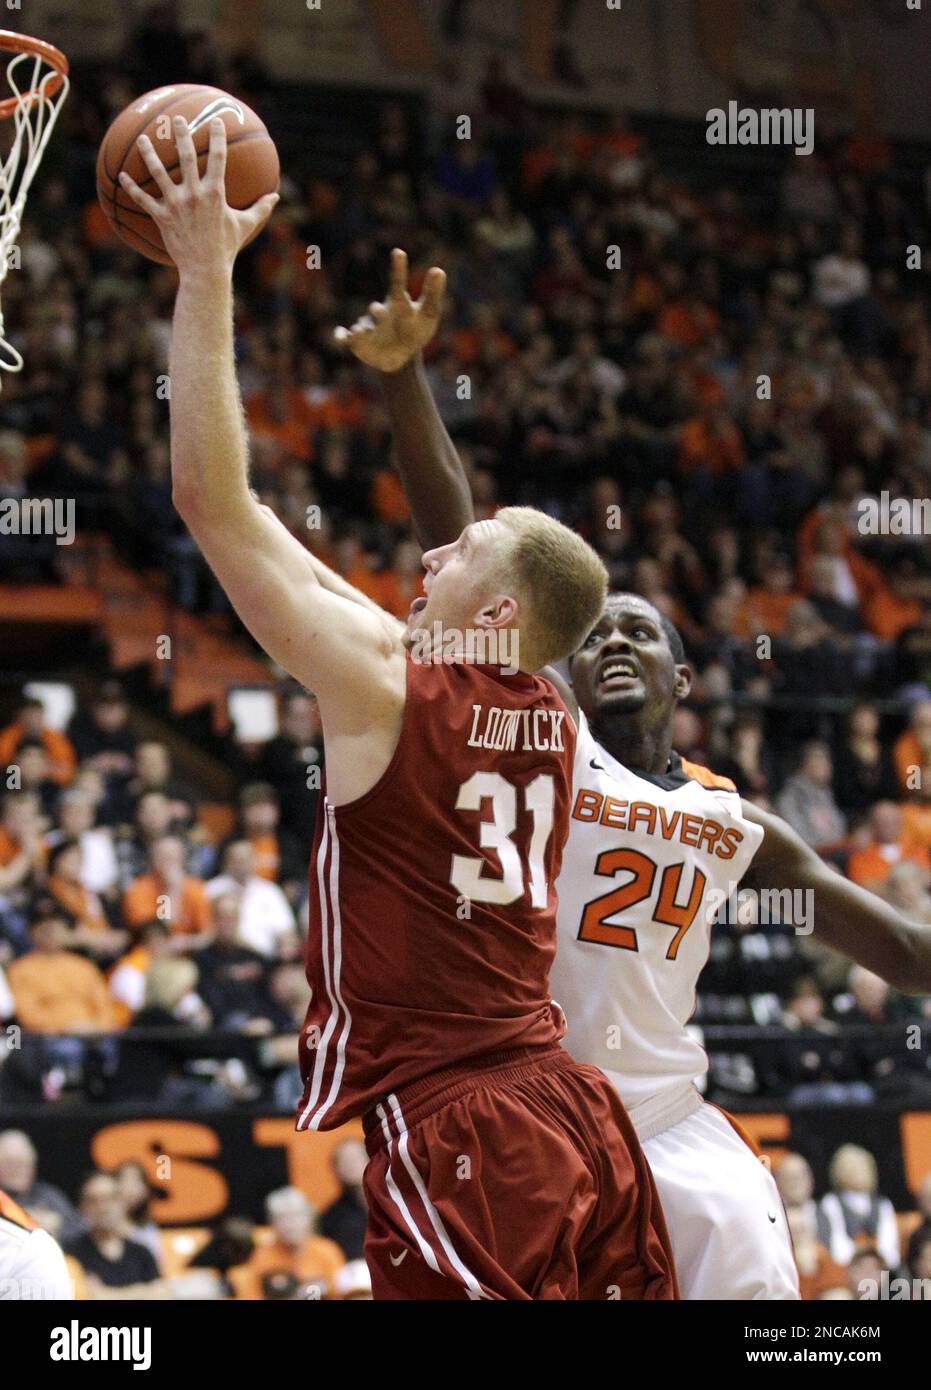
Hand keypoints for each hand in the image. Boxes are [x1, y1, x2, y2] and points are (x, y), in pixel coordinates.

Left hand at [118, 116, 278, 277]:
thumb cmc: (226, 247)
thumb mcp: (245, 225)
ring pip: (159, 173)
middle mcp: (194, 194)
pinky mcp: (162, 217)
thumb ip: (260, 208)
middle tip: (177, 120)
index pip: (218, 158)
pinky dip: (131, 188)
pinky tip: (121, 176)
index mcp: (215, 193)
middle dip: (181, 135)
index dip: (217, 137)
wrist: (206, 269)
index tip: (215, 121)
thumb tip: (276, 197)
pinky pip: (143, 199)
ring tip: (143, 139)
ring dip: (149, 154)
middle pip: (186, 157)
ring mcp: (176, 205)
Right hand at [334, 247, 445, 371]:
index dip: (399, 270)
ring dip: (360, 330)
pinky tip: (341, 338)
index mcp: (397, 304)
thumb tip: (439, 270)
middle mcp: (380, 313)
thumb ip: (432, 294)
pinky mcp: (359, 344)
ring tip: (359, 331)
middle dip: (376, 311)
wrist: (401, 354)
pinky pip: (347, 339)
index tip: (399, 252)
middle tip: (380, 310)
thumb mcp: (428, 313)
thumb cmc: (415, 328)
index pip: (398, 285)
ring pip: (362, 328)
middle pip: (376, 311)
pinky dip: (342, 337)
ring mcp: (368, 328)